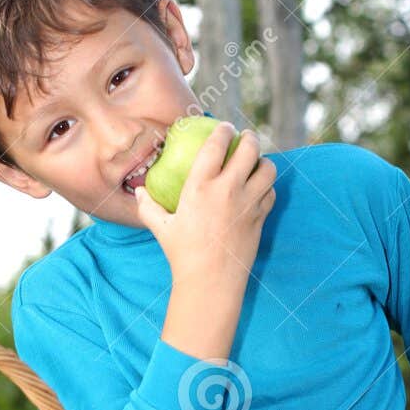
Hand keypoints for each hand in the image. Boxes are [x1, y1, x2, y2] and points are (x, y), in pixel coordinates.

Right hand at [134, 124, 276, 295]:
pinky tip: (258, 189)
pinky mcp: (260, 218)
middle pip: (250, 149)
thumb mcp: (161, 228)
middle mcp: (228, 190)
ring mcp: (248, 204)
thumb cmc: (182, 254)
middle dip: (250, 138)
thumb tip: (139, 192)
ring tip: (256, 162)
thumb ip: (148, 207)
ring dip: (263, 161)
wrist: (210, 281)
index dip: (223, 131)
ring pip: (267, 169)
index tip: (224, 127)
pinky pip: (270, 193)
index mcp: (200, 187)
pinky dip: (266, 187)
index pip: (216, 145)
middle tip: (246, 138)